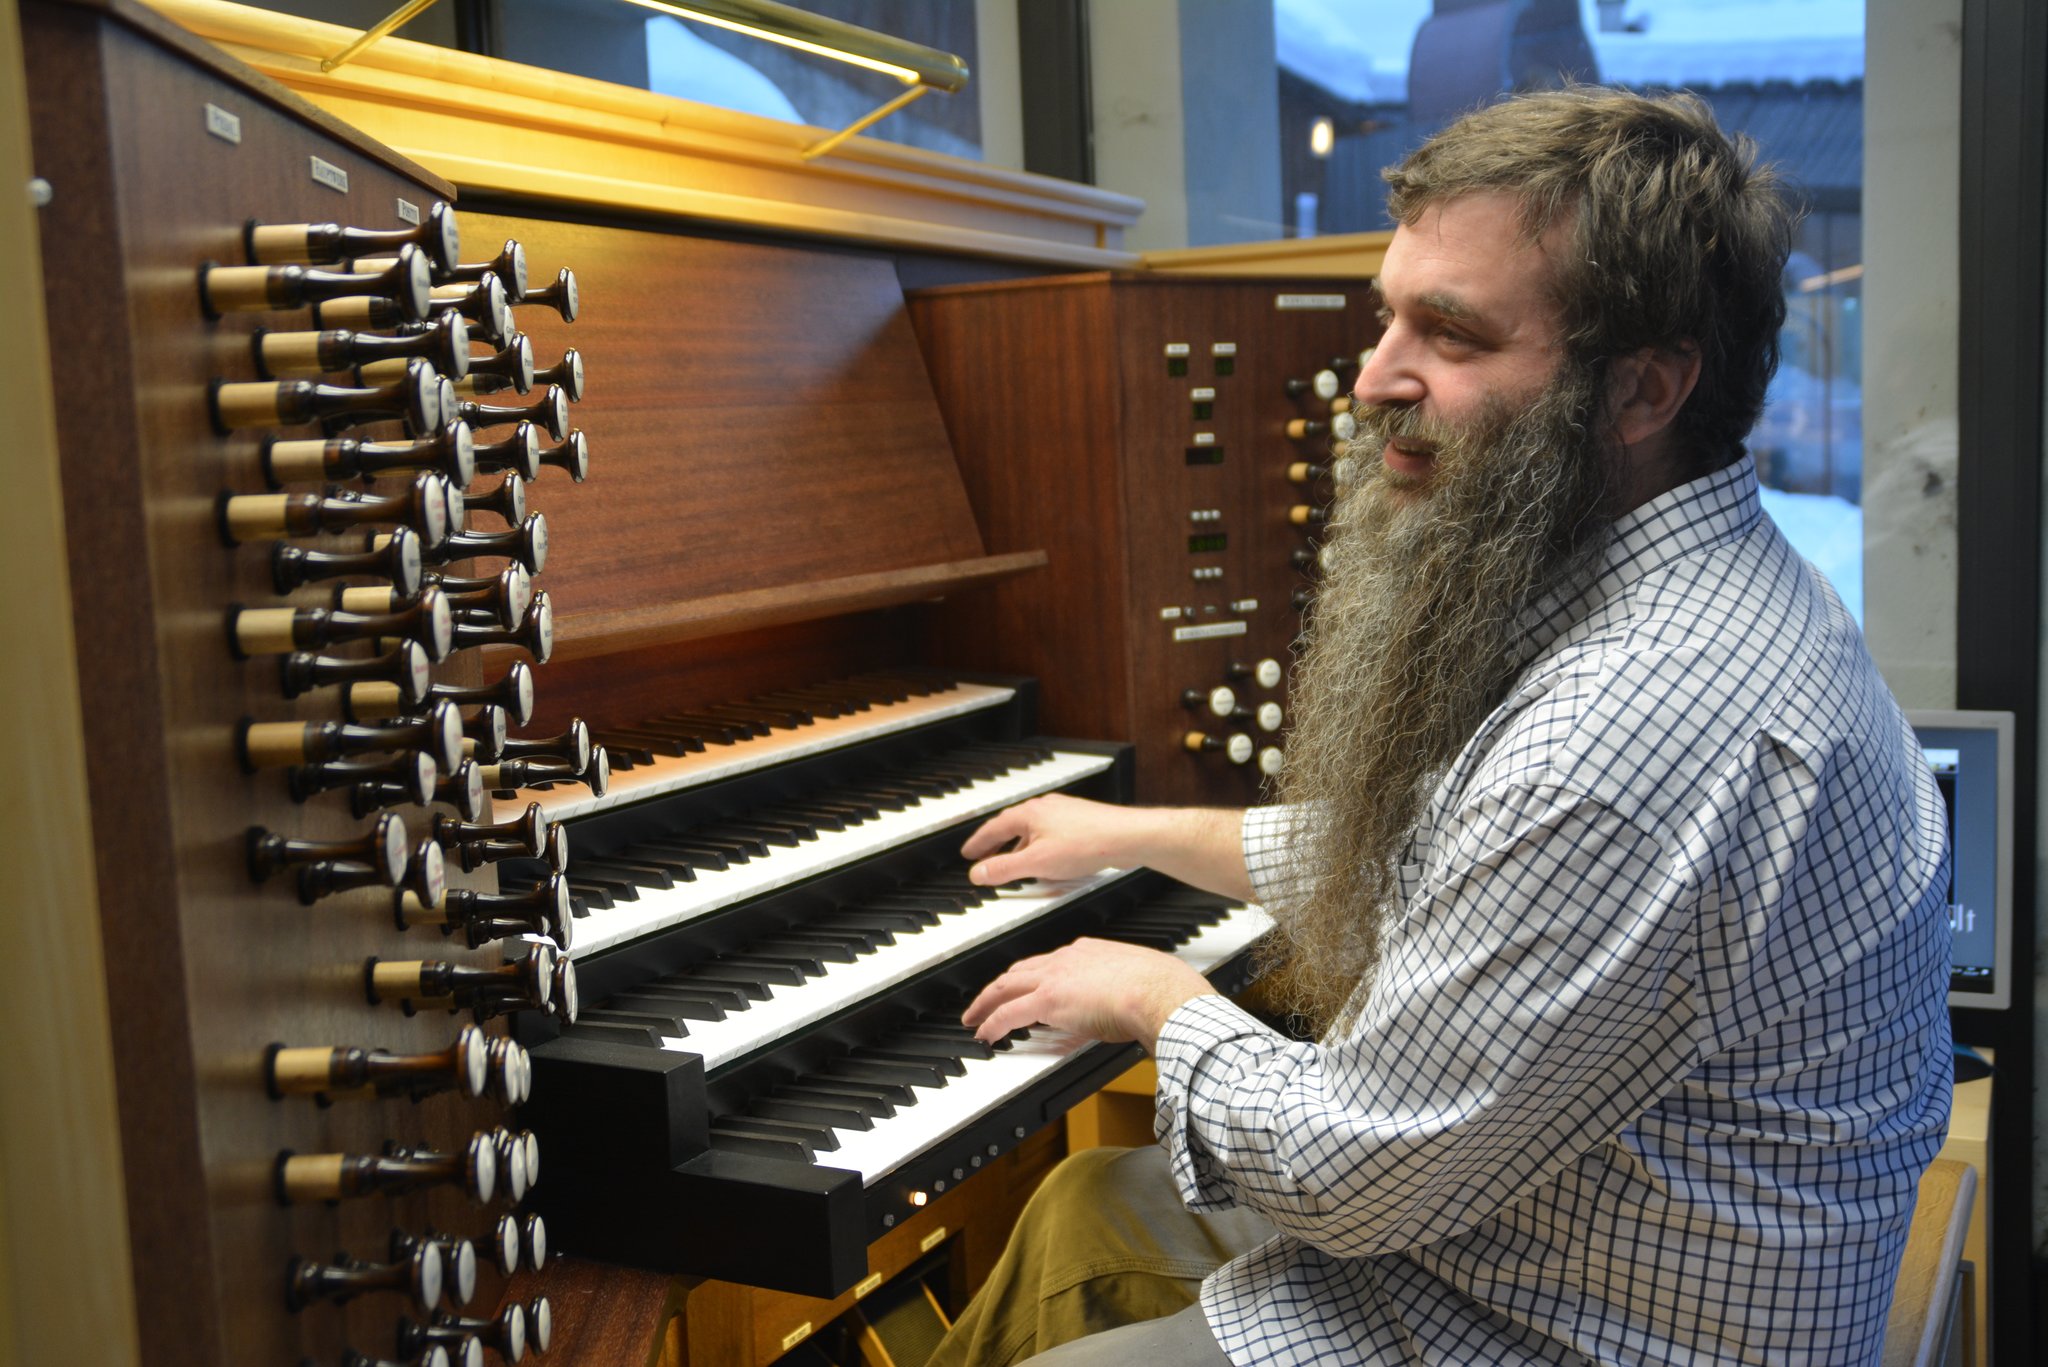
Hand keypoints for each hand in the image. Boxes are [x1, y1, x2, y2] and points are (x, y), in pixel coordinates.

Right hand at [960, 793, 1145, 885]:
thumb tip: (979, 872)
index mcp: (1029, 813)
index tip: (968, 853)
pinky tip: (1047, 861)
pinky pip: (1050, 834)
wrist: (1126, 836)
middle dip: (997, 843)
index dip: (978, 843)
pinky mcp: (1080, 822)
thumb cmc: (1086, 843)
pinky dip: (1040, 847)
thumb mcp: (1037, 863)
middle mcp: (1045, 808)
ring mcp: (1064, 813)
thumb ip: (1004, 868)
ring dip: (1019, 846)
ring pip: (1033, 830)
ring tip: (1014, 863)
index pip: (994, 827)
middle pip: (1012, 826)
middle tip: (985, 856)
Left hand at [962, 937, 1213, 1048]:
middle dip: (1001, 985)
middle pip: (1021, 970)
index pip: (1050, 962)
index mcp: (1088, 951)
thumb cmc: (1160, 989)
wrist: (1157, 991)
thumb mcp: (1140, 981)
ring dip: (987, 1002)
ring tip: (975, 1016)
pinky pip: (1009, 1013)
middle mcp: (1067, 958)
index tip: (1027, 986)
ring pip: (1007, 986)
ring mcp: (1055, 977)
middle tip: (986, 999)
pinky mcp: (1048, 1000)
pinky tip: (984, 1033)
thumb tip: (1132, 1005)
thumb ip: (1127, 989)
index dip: (1034, 976)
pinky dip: (992, 1022)